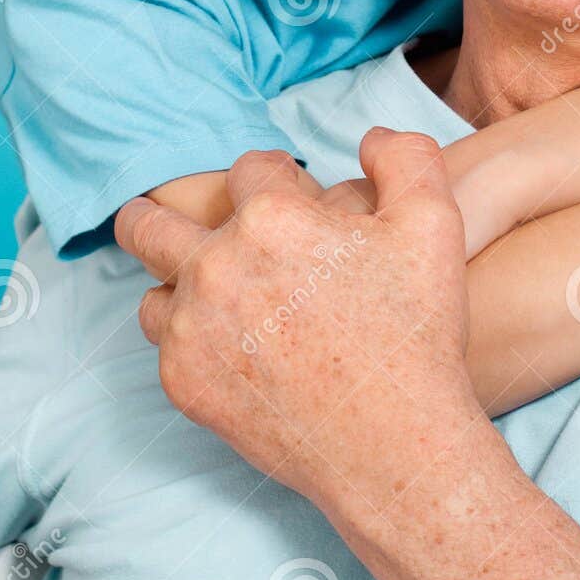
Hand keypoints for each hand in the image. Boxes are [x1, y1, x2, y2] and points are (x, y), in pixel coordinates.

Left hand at [114, 129, 476, 512]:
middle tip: (151, 216)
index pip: (248, 169)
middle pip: (147, 224)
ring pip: (154, 290)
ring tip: (202, 293)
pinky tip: (229, 346)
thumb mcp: (432, 223)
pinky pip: (168, 348)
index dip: (275, 177)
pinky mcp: (185, 383)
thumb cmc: (414, 331)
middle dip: (150, 214)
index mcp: (269, 218)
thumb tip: (370, 138)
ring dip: (176, 285)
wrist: (395, 442)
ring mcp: (193, 330)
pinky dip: (193, 341)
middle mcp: (216, 267)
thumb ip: (404, 157)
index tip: (288, 195)